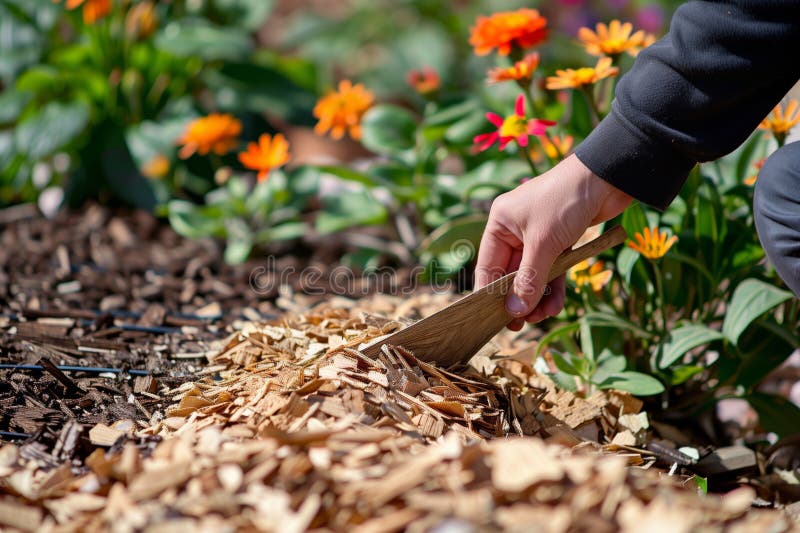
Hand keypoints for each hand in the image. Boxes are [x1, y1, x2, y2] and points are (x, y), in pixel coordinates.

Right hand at [474, 154, 631, 329]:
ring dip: (537, 297)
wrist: (607, 178)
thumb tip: (515, 312)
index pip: (487, 266)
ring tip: (543, 315)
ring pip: (532, 275)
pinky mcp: (559, 241)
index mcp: (500, 224)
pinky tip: (555, 305)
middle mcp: (515, 230)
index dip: (490, 295)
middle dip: (518, 299)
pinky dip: (553, 287)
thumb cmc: (565, 202)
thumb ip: (529, 280)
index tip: (494, 320)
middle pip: (510, 274)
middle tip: (522, 324)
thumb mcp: (543, 244)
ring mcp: (537, 236)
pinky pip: (551, 270)